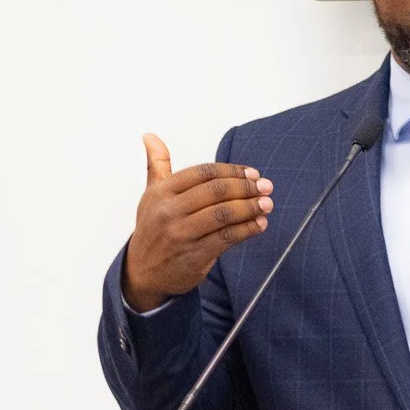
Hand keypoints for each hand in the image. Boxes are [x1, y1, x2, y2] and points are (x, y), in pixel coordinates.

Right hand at [123, 134, 273, 312]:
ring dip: (250, 207)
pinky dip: (247, 230)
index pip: (203, 173)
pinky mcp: (194, 256)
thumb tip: (150, 136)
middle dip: (246, 187)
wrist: (142, 273)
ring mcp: (182, 234)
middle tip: (266, 187)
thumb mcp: (151, 195)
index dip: (231, 171)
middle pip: (216, 192)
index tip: (252, 173)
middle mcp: (170, 211)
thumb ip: (157, 165)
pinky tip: (259, 224)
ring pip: (223, 214)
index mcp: (162, 192)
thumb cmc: (153, 230)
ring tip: (267, 204)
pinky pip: (227, 238)